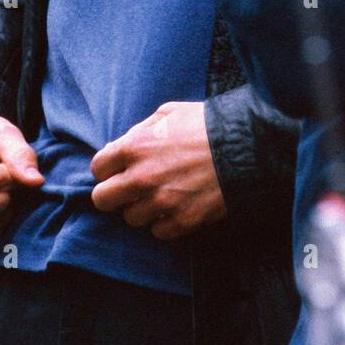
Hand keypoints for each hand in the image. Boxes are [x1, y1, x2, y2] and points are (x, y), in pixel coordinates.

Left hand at [90, 101, 227, 239]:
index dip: (107, 169)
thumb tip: (121, 147)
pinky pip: (158, 232)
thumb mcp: (168, 113)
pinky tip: (176, 207)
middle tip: (128, 191)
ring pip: (131, 218)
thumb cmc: (205, 124)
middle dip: (112, 195)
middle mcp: (142, 178)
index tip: (118, 170)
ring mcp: (162, 202)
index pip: (98, 168)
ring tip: (160, 196)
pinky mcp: (182, 221)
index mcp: (134, 147)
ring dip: (142, 209)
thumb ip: (139, 131)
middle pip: (103, 200)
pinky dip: (164, 222)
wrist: (245, 146)